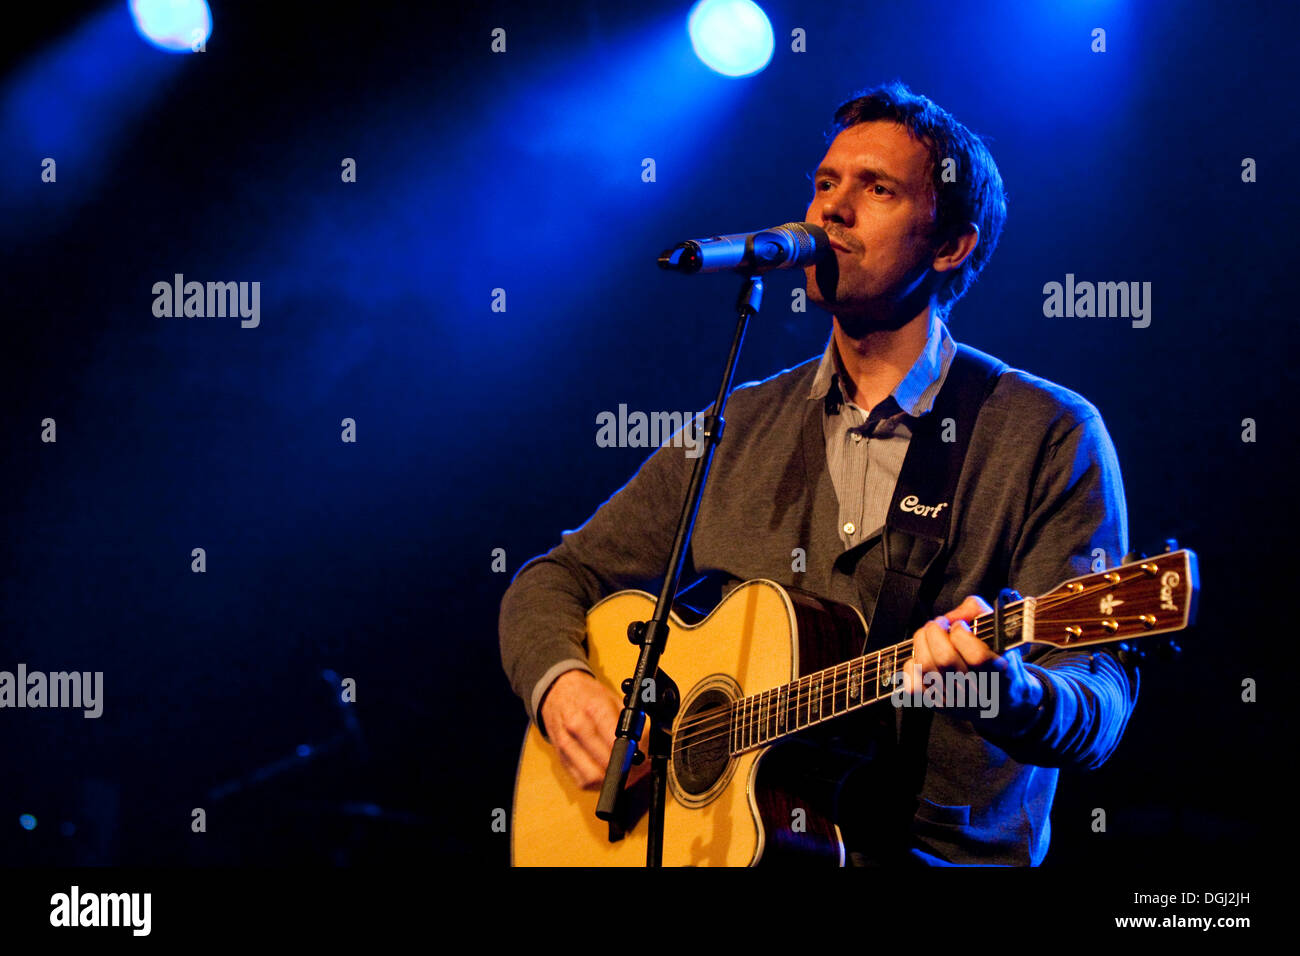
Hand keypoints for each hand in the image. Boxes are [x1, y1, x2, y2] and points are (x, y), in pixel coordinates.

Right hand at [539, 670, 651, 790]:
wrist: (558, 692)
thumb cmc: (587, 696)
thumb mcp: (613, 699)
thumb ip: (630, 721)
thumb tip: (646, 745)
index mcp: (594, 709)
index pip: (617, 742)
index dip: (632, 755)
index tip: (641, 759)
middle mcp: (577, 727)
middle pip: (606, 762)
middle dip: (626, 770)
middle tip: (637, 769)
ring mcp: (567, 744)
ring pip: (593, 777)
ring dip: (611, 780)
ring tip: (623, 774)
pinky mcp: (561, 758)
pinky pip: (582, 781)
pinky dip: (597, 782)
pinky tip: (605, 772)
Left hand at [901, 595, 1044, 736]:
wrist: (1003, 703)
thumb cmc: (998, 660)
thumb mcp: (999, 631)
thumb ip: (977, 612)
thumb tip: (952, 616)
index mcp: (1000, 674)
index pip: (977, 655)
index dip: (962, 634)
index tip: (960, 625)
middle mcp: (977, 692)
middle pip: (945, 659)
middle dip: (935, 632)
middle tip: (938, 624)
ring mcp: (955, 701)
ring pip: (926, 668)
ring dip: (921, 643)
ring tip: (928, 634)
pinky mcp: (937, 706)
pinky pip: (912, 685)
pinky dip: (912, 665)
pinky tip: (922, 656)